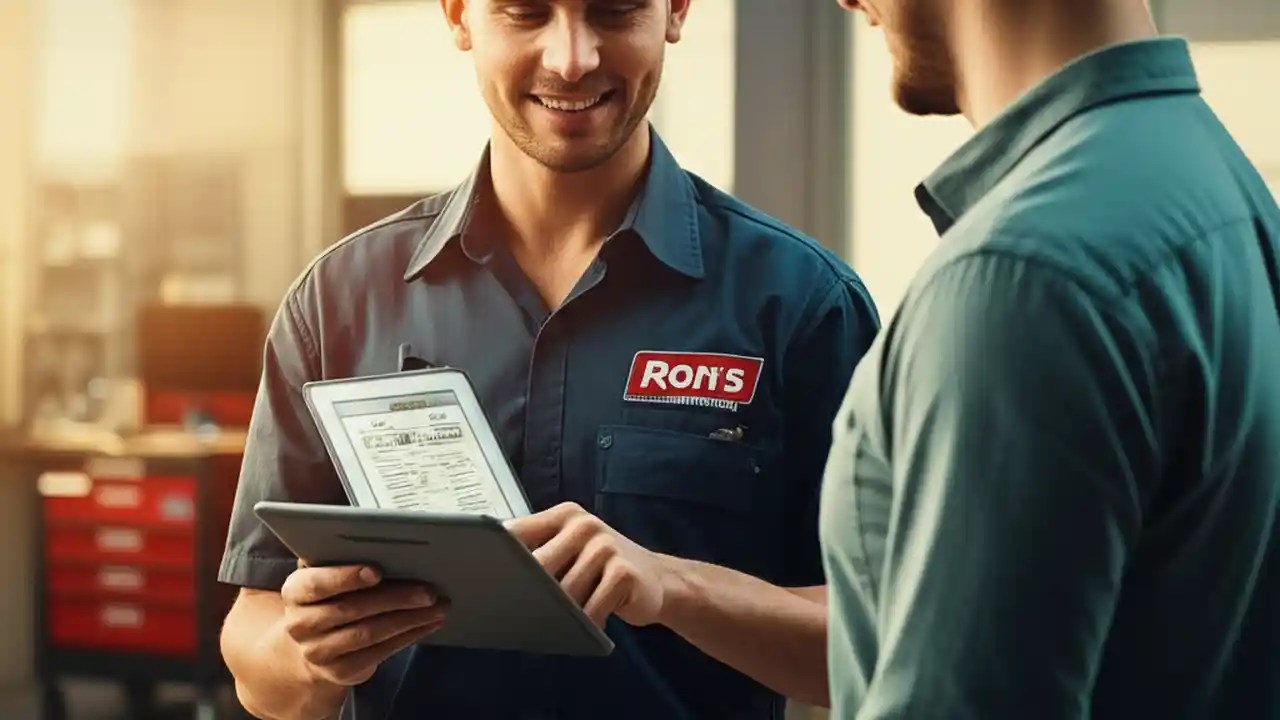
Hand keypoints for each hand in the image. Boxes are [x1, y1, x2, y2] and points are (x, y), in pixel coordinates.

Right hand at [279, 563, 447, 686]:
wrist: (312, 646)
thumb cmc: (329, 598)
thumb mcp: (326, 576)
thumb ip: (342, 560)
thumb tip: (385, 543)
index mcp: (296, 592)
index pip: (317, 584)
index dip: (346, 577)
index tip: (376, 571)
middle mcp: (301, 624)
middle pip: (352, 609)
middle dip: (395, 598)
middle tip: (429, 591)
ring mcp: (319, 652)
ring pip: (369, 633)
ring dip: (409, 619)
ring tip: (437, 606)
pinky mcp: (340, 671)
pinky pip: (379, 652)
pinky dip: (408, 636)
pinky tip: (428, 623)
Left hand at [505, 502, 673, 627]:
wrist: (658, 580)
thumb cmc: (602, 568)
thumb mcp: (571, 549)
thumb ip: (540, 552)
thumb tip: (495, 577)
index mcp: (564, 515)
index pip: (518, 531)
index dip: (496, 554)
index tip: (480, 576)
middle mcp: (583, 524)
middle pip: (537, 565)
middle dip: (528, 593)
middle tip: (520, 613)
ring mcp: (605, 546)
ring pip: (563, 593)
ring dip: (560, 614)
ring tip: (561, 622)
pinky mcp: (623, 573)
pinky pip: (590, 609)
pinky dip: (585, 624)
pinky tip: (589, 626)